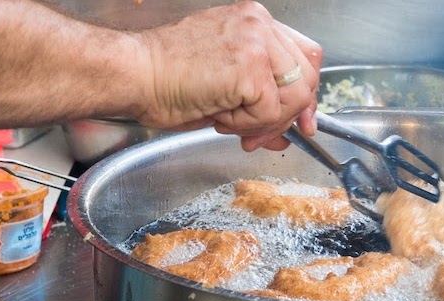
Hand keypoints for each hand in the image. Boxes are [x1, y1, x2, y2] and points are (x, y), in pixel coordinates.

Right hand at [133, 1, 321, 150]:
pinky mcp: (251, 66)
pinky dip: (246, 125)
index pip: (305, 57)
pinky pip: (271, 112)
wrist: (135, 75)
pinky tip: (218, 115)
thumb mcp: (229, 84)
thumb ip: (265, 98)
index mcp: (255, 22)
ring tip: (226, 119)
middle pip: (308, 77)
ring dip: (263, 122)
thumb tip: (291, 130)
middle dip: (289, 116)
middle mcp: (260, 24)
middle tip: (257, 134)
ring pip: (294, 97)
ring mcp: (258, 41)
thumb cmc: (168, 78)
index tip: (303, 122)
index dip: (306, 95)